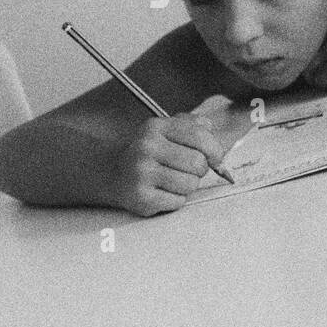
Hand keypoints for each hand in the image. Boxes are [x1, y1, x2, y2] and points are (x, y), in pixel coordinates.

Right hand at [108, 114, 229, 215]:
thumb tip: (211, 127)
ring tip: (172, 181)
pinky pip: (178, 201)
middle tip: (186, 170)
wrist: (111, 172)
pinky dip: (175, 199)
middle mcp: (147, 148)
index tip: (214, 158)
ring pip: (190, 184)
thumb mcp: (164, 130)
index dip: (215, 151)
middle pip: (198, 163)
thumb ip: (191, 125)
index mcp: (156, 128)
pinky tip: (162, 192)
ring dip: (187, 186)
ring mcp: (142, 173)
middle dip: (199, 170)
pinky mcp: (141, 197)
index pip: (200, 136)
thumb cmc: (148, 152)